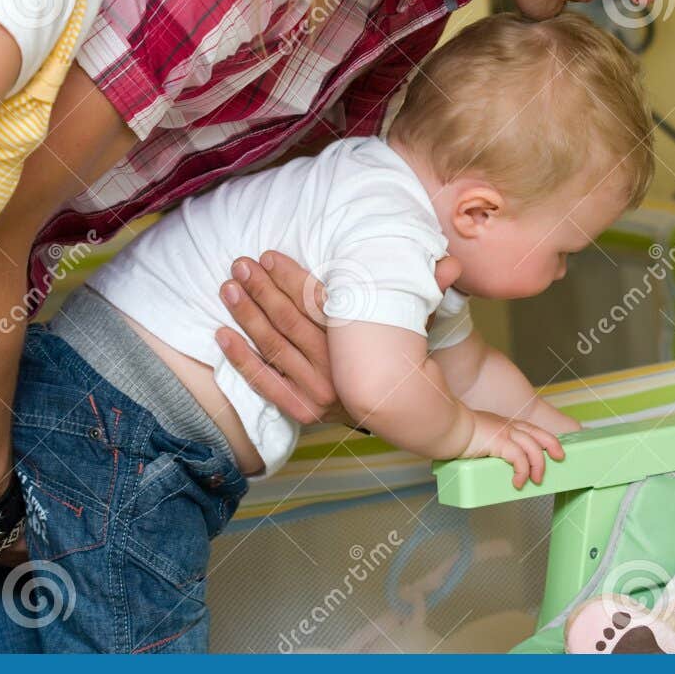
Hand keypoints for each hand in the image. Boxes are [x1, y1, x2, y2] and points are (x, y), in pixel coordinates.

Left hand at [217, 252, 459, 427]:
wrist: (411, 417)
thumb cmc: (405, 360)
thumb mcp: (418, 327)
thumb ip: (429, 292)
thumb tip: (452, 265)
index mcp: (361, 347)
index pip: (321, 307)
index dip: (292, 279)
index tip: (269, 256)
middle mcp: (338, 371)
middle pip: (293, 324)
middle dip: (263, 290)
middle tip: (240, 264)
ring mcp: (318, 393)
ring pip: (276, 349)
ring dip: (249, 316)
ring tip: (229, 287)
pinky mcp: (304, 411)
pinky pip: (267, 384)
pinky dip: (242, 360)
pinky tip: (222, 335)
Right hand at [464, 411, 565, 489]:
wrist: (446, 427)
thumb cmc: (455, 432)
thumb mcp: (476, 436)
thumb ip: (484, 444)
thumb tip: (482, 458)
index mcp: (504, 424)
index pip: (530, 429)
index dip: (544, 438)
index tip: (553, 448)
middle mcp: (507, 426)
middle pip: (538, 434)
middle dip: (552, 445)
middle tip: (559, 458)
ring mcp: (505, 433)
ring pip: (532, 448)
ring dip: (538, 466)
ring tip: (536, 481)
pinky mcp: (500, 442)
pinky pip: (519, 459)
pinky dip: (522, 472)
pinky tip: (518, 482)